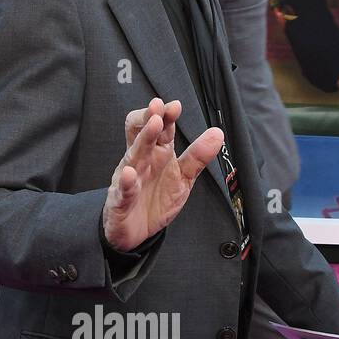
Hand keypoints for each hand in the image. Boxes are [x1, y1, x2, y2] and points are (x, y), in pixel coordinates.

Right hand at [103, 97, 224, 251]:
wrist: (137, 232)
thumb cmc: (156, 200)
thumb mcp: (183, 178)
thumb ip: (197, 157)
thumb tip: (217, 133)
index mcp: (157, 153)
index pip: (160, 128)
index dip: (166, 115)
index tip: (176, 106)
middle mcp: (141, 161)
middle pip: (142, 134)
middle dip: (150, 118)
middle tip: (158, 106)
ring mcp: (129, 179)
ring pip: (133, 155)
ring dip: (143, 140)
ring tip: (152, 125)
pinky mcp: (120, 200)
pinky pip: (123, 189)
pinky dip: (126, 181)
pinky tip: (130, 173)